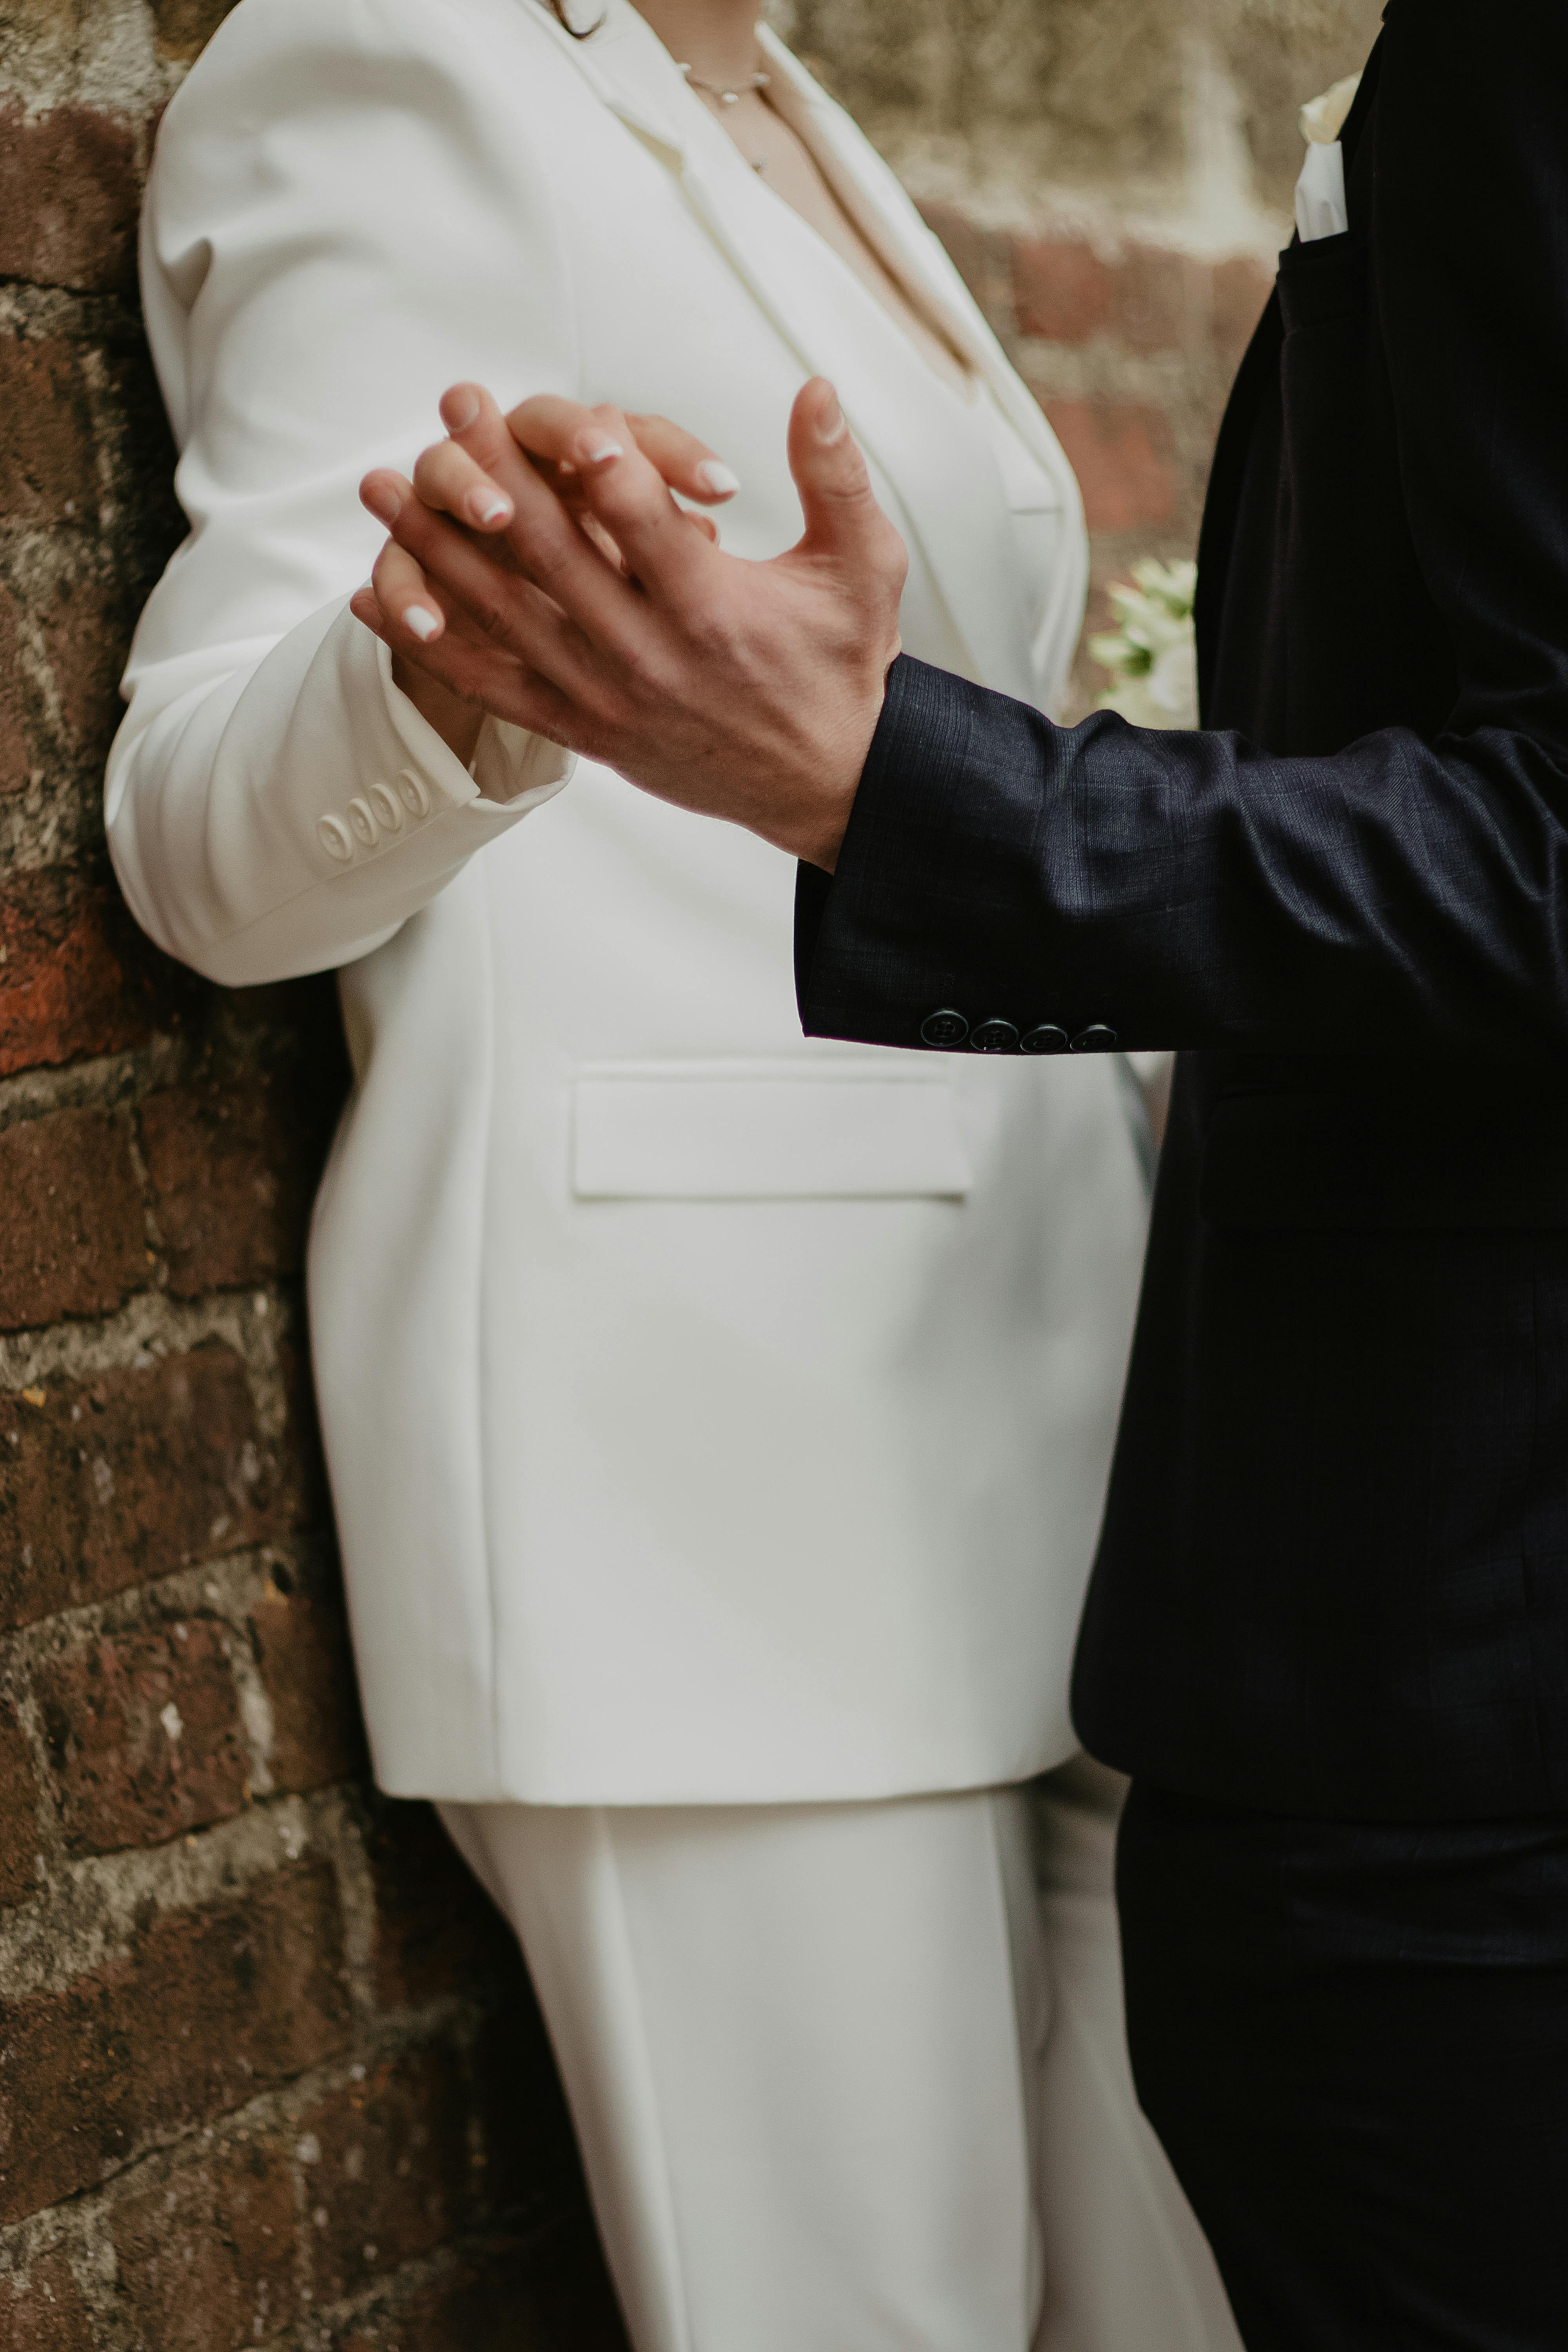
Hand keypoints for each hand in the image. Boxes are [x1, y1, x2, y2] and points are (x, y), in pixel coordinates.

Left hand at [352, 377, 906, 869]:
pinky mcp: (582, 730)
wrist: (827, 782)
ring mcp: (606, 696)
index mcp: (714, 609)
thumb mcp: (863, 569)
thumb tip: (814, 389)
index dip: (603, 468)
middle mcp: (649, 655)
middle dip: (495, 476)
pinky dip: (427, 645)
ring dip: (437, 546)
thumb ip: (836, 477)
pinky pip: (489, 686)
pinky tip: (376, 598)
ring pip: (505, 614)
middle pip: (553, 556)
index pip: (645, 525)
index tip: (563, 418)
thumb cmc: (841, 665)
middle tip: (454, 408)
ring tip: (383, 485)